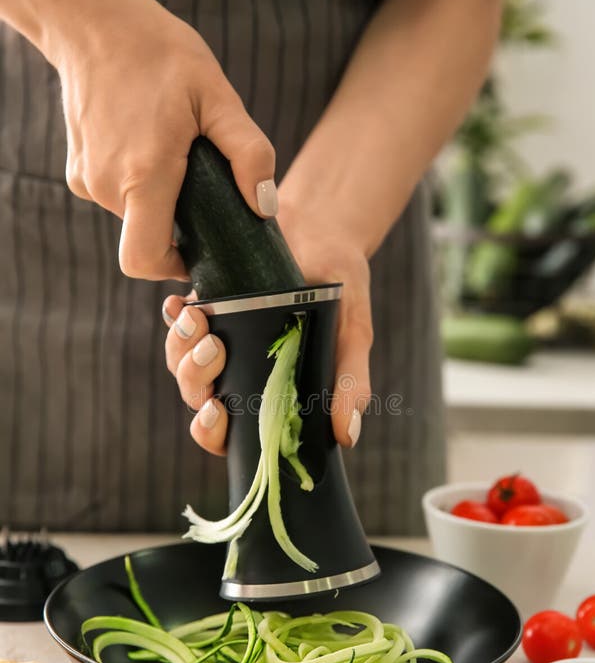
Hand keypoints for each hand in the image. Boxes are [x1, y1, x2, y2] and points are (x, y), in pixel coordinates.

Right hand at [50, 0, 276, 279]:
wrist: (94, 23)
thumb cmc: (161, 54)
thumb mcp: (218, 96)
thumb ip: (248, 153)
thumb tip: (265, 207)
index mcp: (143, 176)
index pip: (145, 259)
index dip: (174, 266)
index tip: (198, 250)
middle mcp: (106, 185)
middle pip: (146, 238)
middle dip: (177, 226)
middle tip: (200, 187)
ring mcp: (87, 179)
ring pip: (132, 218)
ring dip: (159, 201)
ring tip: (174, 154)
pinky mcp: (77, 171)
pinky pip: (115, 197)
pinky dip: (137, 185)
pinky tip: (147, 145)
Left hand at [163, 186, 372, 452]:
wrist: (324, 227)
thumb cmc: (341, 286)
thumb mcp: (352, 332)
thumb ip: (349, 382)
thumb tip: (348, 436)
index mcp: (272, 391)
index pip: (232, 433)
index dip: (213, 432)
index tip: (217, 410)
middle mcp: (241, 371)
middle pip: (199, 396)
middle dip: (195, 378)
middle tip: (214, 348)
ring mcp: (220, 339)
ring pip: (181, 362)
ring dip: (181, 347)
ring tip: (198, 318)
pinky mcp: (205, 307)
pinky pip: (177, 323)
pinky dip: (174, 316)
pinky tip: (181, 302)